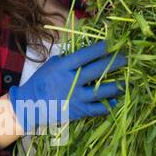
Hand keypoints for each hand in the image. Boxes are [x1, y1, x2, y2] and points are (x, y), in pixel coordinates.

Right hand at [6, 40, 125, 133]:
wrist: (30, 105)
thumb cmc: (40, 82)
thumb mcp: (50, 65)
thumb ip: (67, 59)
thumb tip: (84, 54)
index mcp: (63, 67)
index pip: (85, 55)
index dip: (100, 49)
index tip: (110, 44)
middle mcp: (71, 81)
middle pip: (97, 70)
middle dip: (114, 63)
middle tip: (126, 59)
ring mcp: (76, 97)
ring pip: (101, 91)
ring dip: (115, 86)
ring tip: (125, 82)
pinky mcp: (78, 111)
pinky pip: (97, 109)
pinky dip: (108, 105)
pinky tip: (115, 101)